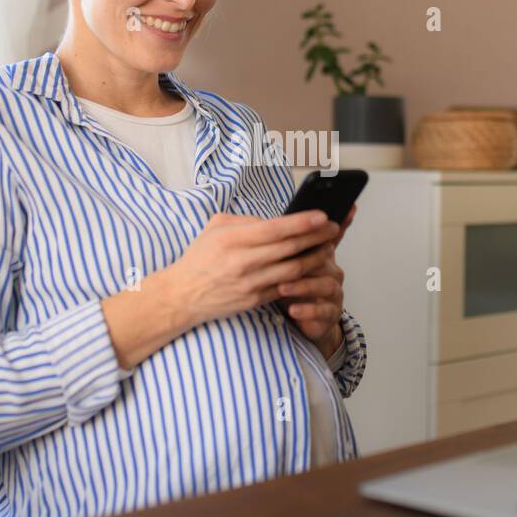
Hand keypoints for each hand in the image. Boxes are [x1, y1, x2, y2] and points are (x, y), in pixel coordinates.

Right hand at [165, 210, 339, 328]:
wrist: (183, 295)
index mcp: (231, 240)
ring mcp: (250, 284)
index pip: (275, 229)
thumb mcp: (215, 227)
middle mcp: (242, 263)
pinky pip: (285, 288)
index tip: (322, 215)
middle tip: (334, 228)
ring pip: (293, 271)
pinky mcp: (255, 301)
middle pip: (290, 249)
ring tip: (329, 247)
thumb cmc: (200, 257)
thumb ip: (246, 221)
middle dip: (317, 237)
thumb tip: (276, 221)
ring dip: (315, 258)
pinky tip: (313, 267)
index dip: (302, 222)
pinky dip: (302, 277)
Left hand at [275, 203, 356, 351]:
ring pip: (325, 285)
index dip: (341, 222)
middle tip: (285, 260)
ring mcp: (334, 292)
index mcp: (321, 256)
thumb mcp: (287, 262)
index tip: (349, 208)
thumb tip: (272, 220)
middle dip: (307, 259)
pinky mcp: (331, 313)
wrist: (304, 319)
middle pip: (324, 260)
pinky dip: (308, 309)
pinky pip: (323, 310)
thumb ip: (285, 242)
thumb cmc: (292, 288)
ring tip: (283, 288)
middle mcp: (332, 271)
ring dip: (302, 286)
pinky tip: (294, 309)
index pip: (332, 235)